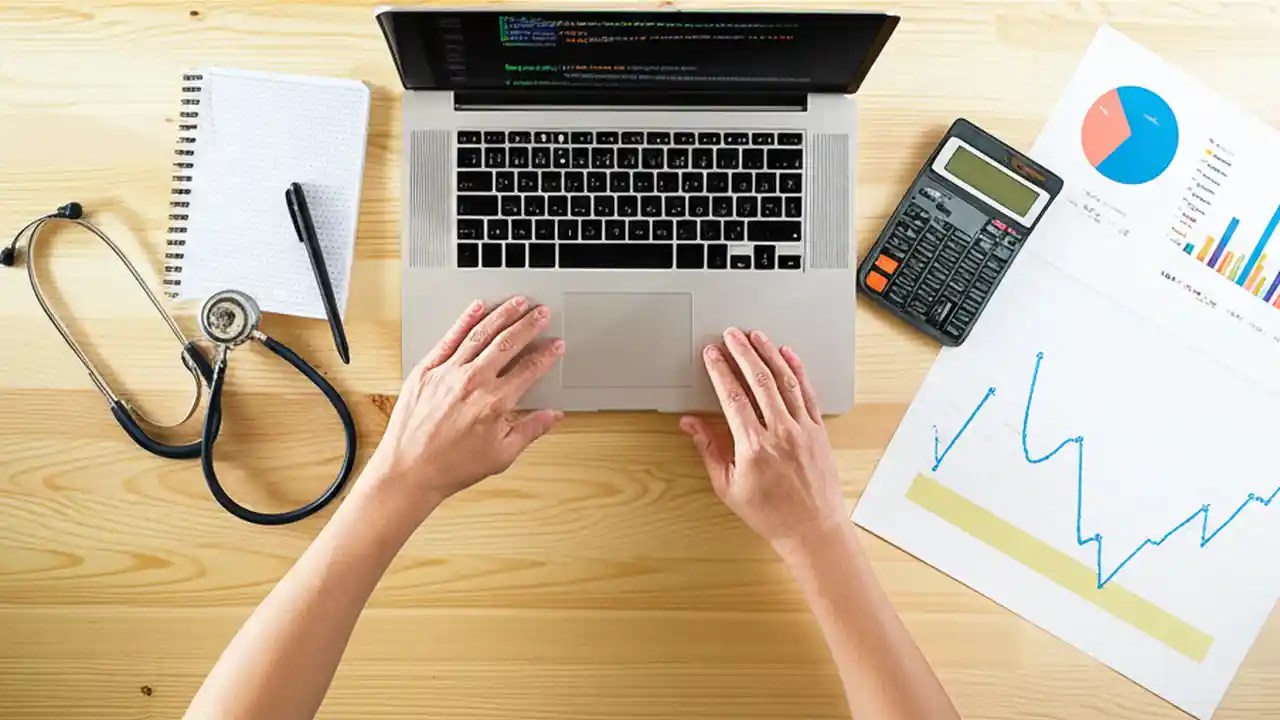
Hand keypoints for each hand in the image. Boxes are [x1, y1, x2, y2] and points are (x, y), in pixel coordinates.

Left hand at [365, 297, 564, 519]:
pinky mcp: (426, 370)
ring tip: (517, 303)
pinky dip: (465, 320)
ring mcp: (448, 373)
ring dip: (503, 315)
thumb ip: (531, 430)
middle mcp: (473, 382)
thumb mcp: (501, 455)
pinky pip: (449, 338)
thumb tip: (553, 416)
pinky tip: (477, 307)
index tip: (556, 345)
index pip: (530, 368)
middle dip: (530, 324)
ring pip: (481, 333)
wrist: (408, 471)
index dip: (547, 354)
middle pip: (509, 342)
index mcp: (495, 403)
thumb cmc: (450, 467)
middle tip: (542, 312)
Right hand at [680, 328, 845, 552]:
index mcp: (754, 446)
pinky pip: (808, 393)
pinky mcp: (819, 431)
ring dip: (769, 354)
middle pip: (759, 380)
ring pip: (785, 381)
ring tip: (756, 337)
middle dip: (743, 352)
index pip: (733, 396)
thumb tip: (690, 424)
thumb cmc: (770, 513)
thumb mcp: (727, 486)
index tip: (711, 355)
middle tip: (731, 335)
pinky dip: (798, 370)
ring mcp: (803, 429)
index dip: (720, 371)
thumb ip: (708, 449)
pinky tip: (788, 355)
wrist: (812, 528)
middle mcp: (780, 433)